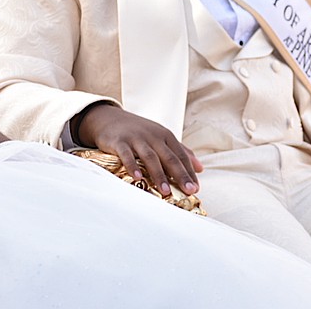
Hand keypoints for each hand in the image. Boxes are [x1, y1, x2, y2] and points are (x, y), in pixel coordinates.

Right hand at [77, 104, 201, 195]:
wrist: (110, 118)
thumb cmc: (139, 131)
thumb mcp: (161, 136)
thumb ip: (180, 151)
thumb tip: (200, 168)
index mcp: (165, 136)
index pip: (181, 156)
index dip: (189, 172)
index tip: (196, 188)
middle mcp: (153, 136)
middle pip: (169, 157)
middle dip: (180, 175)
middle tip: (188, 191)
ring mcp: (136, 138)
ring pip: (150, 157)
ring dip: (159, 175)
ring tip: (166, 191)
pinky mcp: (120, 142)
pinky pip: (127, 155)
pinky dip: (132, 166)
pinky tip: (137, 177)